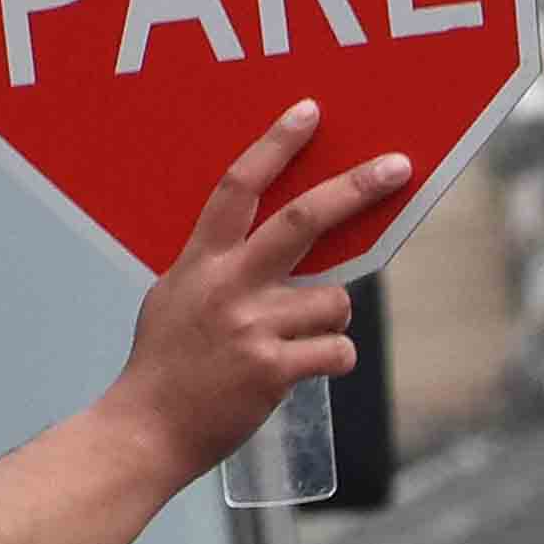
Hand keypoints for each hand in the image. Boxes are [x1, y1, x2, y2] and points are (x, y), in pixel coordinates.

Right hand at [101, 101, 410, 477]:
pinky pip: (337, 351)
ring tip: (297, 341)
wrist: (146, 431)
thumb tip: (258, 243)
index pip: (239, 187)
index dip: (276, 145)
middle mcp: (229, 286)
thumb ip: (215, 266)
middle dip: (356, 187)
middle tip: (396, 166)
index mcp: (201, 262)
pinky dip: (334, 359)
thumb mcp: (174, 297)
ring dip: (330, 320)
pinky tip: (307, 369)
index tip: (309, 112)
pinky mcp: (273, 369)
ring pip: (334, 301)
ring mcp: (252, 327)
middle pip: (303, 220)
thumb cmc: (164, 366)